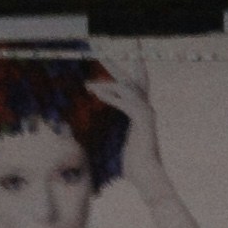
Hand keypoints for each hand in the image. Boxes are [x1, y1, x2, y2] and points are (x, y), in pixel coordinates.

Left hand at [83, 56, 165, 185]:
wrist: (147, 178)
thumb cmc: (132, 167)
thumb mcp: (116, 145)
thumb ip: (107, 133)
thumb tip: (80, 134)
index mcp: (141, 113)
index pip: (136, 85)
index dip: (129, 70)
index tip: (120, 57)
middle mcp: (146, 109)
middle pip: (131, 78)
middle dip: (114, 64)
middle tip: (98, 49)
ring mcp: (146, 113)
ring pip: (125, 88)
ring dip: (105, 84)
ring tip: (87, 84)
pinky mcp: (142, 120)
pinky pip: (123, 102)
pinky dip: (109, 97)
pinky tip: (95, 93)